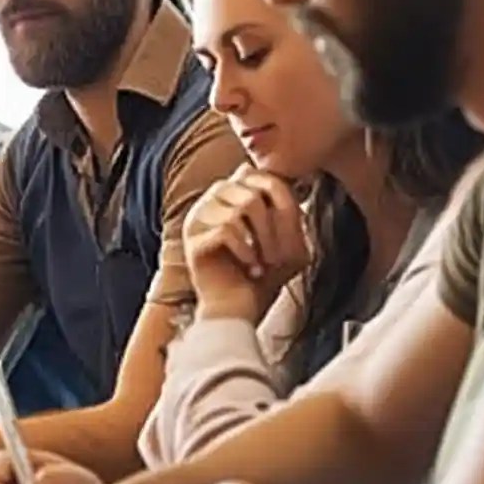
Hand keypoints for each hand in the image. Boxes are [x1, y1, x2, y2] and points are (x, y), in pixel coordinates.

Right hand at [182, 165, 308, 322]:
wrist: (240, 311)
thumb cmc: (262, 277)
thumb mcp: (286, 241)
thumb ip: (289, 211)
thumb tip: (286, 188)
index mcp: (228, 197)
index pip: (254, 173)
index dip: (279, 197)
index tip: (289, 229)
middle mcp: (209, 203)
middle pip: (250, 190)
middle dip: (273, 224)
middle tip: (277, 254)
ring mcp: (198, 222)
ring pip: (240, 207)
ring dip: (262, 239)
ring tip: (264, 261)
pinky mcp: (193, 242)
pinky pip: (226, 229)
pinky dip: (245, 250)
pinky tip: (249, 267)